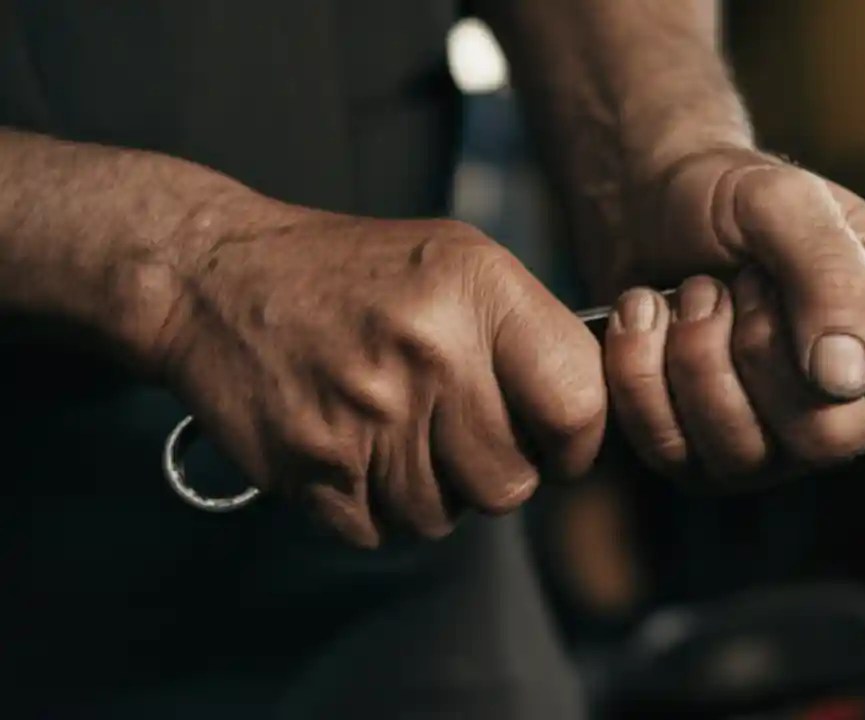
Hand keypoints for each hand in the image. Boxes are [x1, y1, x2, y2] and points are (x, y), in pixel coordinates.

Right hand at [154, 204, 605, 546]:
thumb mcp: (457, 261)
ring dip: (430, 492)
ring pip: (446, 516)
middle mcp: (429, 350)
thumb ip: (528, 332)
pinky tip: (355, 451)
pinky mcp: (312, 464)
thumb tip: (591, 417)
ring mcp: (367, 412)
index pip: (578, 406)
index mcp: (478, 290)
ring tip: (397, 433)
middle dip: (492, 472)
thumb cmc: (354, 274)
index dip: (575, 441)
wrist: (216, 279)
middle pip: (511, 481)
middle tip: (456, 434)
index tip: (555, 441)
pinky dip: (374, 507)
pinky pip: (383, 531)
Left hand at [601, 149, 864, 484]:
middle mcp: (840, 410)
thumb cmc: (729, 202)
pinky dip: (640, 366)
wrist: (637, 209)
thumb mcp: (786, 203)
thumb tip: (847, 377)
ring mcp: (768, 447)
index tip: (817, 303)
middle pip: (830, 438)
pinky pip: (669, 447)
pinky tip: (645, 318)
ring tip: (693, 292)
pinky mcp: (694, 458)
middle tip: (740, 283)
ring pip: (741, 450)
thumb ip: (831, 275)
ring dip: (695, 348)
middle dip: (761, 345)